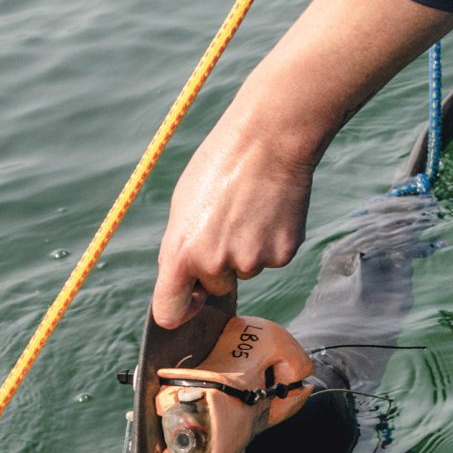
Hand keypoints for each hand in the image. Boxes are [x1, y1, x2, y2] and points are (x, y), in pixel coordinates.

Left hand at [151, 108, 315, 329]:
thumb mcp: (183, 205)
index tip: (191, 300)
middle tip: (227, 221)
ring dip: (246, 247)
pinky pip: (272, 257)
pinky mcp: (283, 254)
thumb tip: (186, 278)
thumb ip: (180, 245)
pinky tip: (269, 209)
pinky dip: (271, 239)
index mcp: (181, 252)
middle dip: (219, 264)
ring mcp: (252, 261)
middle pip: (215, 286)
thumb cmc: (220, 165)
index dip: (179, 311)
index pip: (169, 311)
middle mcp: (215, 264)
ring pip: (246, 269)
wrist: (268, 140)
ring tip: (249, 207)